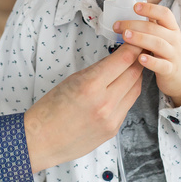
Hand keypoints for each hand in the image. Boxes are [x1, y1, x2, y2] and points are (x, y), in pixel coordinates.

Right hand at [23, 44, 143, 171]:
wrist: (41, 141)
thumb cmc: (50, 109)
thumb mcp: (72, 80)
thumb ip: (97, 70)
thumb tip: (115, 60)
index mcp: (90, 85)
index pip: (124, 60)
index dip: (134, 47)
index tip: (137, 40)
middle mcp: (105, 103)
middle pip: (134, 74)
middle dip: (138, 60)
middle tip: (139, 51)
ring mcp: (111, 118)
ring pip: (135, 90)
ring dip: (135, 77)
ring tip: (132, 68)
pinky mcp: (113, 129)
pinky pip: (127, 106)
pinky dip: (128, 94)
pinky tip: (122, 88)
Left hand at [115, 2, 180, 105]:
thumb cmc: (168, 53)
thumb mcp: (165, 36)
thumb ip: (153, 25)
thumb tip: (134, 10)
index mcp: (172, 28)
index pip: (165, 14)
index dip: (150, 8)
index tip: (135, 7)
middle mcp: (174, 39)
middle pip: (155, 28)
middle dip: (135, 25)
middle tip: (118, 26)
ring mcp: (173, 55)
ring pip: (158, 44)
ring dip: (140, 39)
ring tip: (125, 37)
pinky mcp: (170, 70)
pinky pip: (161, 65)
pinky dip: (151, 61)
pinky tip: (140, 59)